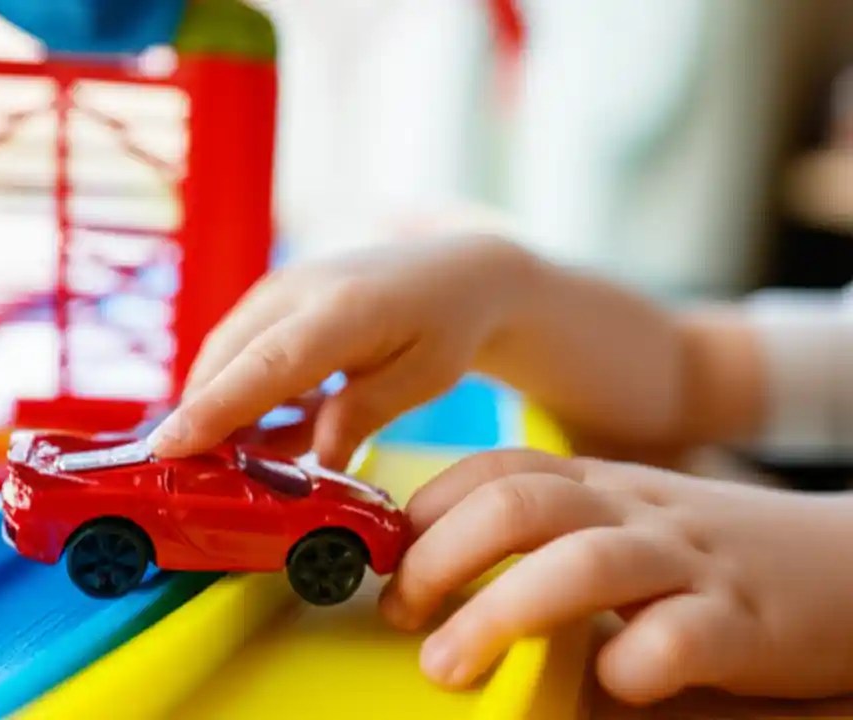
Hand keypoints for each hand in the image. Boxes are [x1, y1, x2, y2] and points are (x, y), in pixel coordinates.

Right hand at [148, 228, 539, 468]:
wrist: (455, 271)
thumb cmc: (444, 327)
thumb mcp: (422, 380)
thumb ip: (361, 417)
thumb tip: (313, 463)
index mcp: (342, 311)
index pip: (264, 367)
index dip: (213, 411)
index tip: (168, 448)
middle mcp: (297, 291)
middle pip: (226, 362)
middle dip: (201, 421)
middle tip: (191, 481)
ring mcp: (277, 291)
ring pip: (223, 359)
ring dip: (219, 411)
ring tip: (232, 463)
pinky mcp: (269, 302)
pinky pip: (237, 353)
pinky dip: (238, 395)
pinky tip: (265, 433)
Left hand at [379, 449, 852, 704]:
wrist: (851, 562)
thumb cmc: (709, 553)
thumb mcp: (621, 520)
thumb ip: (544, 530)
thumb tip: (428, 564)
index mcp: (598, 485)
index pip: (494, 470)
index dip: (424, 512)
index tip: (384, 563)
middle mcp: (634, 511)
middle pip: (519, 507)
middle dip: (439, 559)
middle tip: (401, 616)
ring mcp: (690, 563)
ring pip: (584, 564)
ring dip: (499, 613)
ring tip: (448, 665)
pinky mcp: (745, 624)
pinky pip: (681, 637)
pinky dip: (634, 662)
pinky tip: (611, 680)